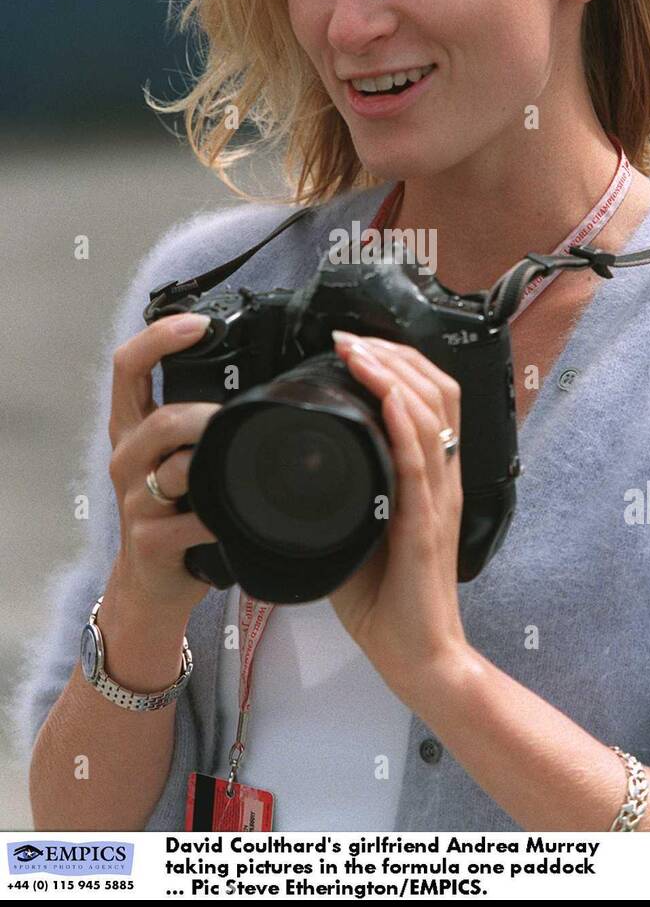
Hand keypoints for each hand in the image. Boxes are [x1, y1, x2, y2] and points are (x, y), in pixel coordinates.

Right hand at [107, 312, 222, 617]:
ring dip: (219, 463)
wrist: (152, 583)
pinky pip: (194, 519)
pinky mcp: (150, 538)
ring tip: (249, 465)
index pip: (128, 366)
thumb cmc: (176, 509)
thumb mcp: (177, 455)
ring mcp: (135, 498)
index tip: (200, 322)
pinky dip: (224, 516)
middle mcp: (127, 455)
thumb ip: (203, 419)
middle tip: (243, 419)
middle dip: (208, 416)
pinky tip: (243, 517)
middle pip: (162, 419)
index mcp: (133, 426)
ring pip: (179, 467)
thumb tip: (265, 377)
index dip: (159, 337)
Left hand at [328, 330, 467, 699]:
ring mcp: (438, 498)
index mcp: (429, 478)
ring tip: (356, 351)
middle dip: (392, 354)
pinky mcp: (426, 523)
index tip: (354, 345)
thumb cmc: (388, 603)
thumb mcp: (357, 534)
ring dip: (392, 372)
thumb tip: (292, 472)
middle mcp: (441, 478)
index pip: (430, 399)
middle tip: (349, 337)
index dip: (398, 363)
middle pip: (437, 391)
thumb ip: (339, 500)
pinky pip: (419, 459)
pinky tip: (384, 393)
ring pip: (430, 412)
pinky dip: (403, 418)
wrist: (419, 657)